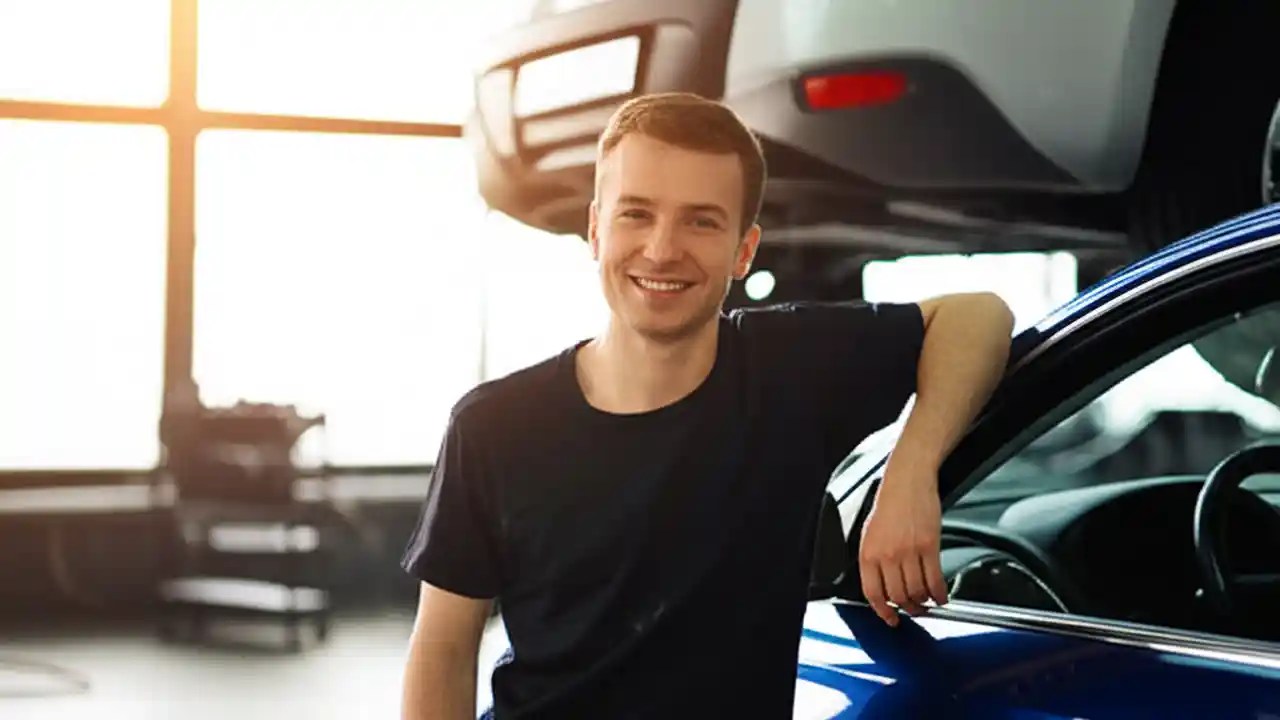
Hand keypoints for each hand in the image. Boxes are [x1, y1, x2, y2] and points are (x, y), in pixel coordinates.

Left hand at [858, 466, 947, 626]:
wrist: (907, 480)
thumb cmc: (889, 504)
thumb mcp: (870, 533)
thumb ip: (874, 561)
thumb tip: (882, 588)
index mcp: (868, 553)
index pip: (873, 593)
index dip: (883, 612)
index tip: (891, 619)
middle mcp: (886, 555)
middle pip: (898, 597)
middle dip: (908, 609)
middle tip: (915, 610)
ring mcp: (908, 552)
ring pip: (917, 591)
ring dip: (924, 602)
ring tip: (927, 602)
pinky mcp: (929, 546)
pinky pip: (935, 579)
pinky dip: (939, 593)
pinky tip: (941, 596)